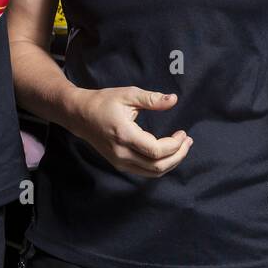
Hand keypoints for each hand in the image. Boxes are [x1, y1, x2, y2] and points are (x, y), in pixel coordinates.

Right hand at [65, 87, 191, 176]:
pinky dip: (160, 165)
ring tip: (182, 148)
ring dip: (171, 162)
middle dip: (178, 156)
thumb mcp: (128, 95)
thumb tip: (173, 100)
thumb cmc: (103, 102)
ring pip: (152, 173)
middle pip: (158, 166)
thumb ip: (152, 99)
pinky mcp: (119, 164)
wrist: (79, 115)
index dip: (175, 145)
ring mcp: (119, 161)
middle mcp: (122, 153)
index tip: (183, 133)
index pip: (157, 150)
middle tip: (188, 141)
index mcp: (125, 135)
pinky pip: (145, 171)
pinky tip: (167, 153)